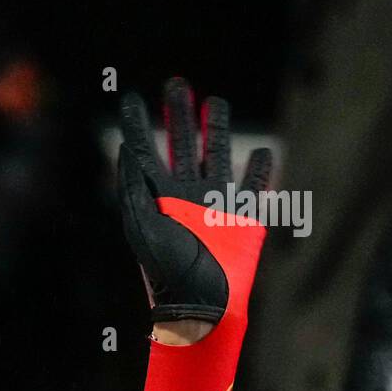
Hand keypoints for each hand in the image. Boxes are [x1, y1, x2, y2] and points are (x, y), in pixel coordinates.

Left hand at [118, 77, 271, 326]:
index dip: (138, 125)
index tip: (132, 99)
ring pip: (218, 156)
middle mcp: (185, 197)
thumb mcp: (142, 226)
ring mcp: (214, 207)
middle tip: (176, 84)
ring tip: (215, 102)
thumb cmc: (166, 273)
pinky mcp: (243, 221)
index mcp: (157, 198)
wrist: (200, 306)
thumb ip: (135, 188)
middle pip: (183, 144)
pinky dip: (261, 171)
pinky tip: (263, 152)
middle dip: (180, 115)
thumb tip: (128, 149)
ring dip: (217, 129)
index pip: (144, 151)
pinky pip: (254, 190)